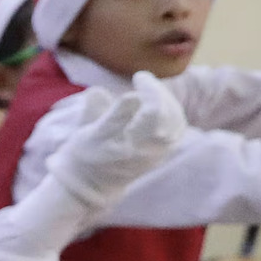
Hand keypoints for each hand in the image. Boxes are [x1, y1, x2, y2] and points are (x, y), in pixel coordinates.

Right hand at [49, 71, 186, 209]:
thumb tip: (98, 91)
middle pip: (158, 117)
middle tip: (141, 77)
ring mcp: (153, 153)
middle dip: (154, 91)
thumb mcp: (83, 130)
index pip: (131, 117)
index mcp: (110, 143)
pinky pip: (177, 126)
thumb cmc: (87, 150)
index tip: (135, 79)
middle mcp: (135, 149)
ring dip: (164, 97)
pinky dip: (173, 108)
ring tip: (150, 86)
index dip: (138, 95)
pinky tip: (162, 99)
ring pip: (172, 120)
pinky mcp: (164, 151)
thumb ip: (92, 110)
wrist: (96, 182)